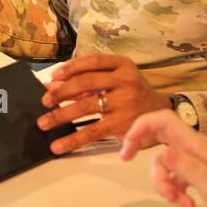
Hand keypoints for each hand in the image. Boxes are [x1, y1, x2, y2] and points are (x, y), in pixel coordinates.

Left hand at [37, 54, 170, 154]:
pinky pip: (92, 131)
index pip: (92, 61)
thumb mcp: (118, 78)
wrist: (162, 114)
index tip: (53, 76)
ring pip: (86, 107)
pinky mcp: (121, 125)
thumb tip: (53, 85)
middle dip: (61, 91)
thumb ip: (90, 78)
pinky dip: (72, 139)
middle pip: (86, 82)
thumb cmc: (134, 93)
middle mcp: (125, 81)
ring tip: (44, 123)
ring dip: (60, 115)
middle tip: (45, 101)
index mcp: (123, 65)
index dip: (70, 67)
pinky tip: (58, 145)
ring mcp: (124, 103)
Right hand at [120, 110, 206, 206]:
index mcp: (194, 143)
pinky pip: (173, 177)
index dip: (141, 126)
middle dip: (139, 147)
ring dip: (164, 185)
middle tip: (125, 160)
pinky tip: (189, 204)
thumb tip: (162, 153)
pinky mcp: (193, 173)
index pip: (163, 119)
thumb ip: (187, 167)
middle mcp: (190, 147)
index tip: (127, 146)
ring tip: (182, 202)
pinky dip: (175, 192)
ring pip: (163, 164)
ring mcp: (191, 160)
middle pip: (156, 136)